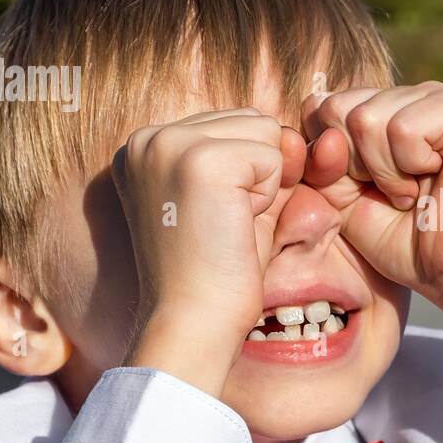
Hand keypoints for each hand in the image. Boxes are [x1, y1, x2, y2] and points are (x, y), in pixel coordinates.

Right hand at [111, 108, 304, 394]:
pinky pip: (272, 154)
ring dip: (262, 183)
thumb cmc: (218, 270)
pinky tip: (236, 225)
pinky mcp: (200, 160)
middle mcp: (147, 137)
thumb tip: (296, 132)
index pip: (232, 123)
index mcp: (146, 145)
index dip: (248, 173)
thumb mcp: (237, 198)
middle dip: (256, 174)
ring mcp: (169, 144)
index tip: (217, 218)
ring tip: (227, 223)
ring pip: (264, 131)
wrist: (195, 322)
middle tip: (224, 224)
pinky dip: (267, 195)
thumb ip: (263, 155)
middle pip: (250, 120)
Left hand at [302, 82, 442, 333]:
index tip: (363, 190)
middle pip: (337, 108)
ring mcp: (431, 98)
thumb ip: (315, 157)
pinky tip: (432, 179)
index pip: (317, 107)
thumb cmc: (400, 239)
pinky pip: (402, 128)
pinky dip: (409, 167)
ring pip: (365, 118)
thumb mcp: (338, 200)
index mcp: (373, 109)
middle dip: (354, 165)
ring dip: (384, 172)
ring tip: (411, 190)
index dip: (325, 160)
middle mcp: (402, 96)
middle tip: (392, 191)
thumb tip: (314, 104)